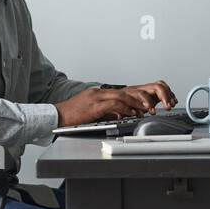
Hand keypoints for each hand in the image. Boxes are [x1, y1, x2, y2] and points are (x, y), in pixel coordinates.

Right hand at [55, 81, 176, 125]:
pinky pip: (113, 104)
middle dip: (143, 98)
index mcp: (100, 94)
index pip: (124, 92)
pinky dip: (124, 108)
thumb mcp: (92, 113)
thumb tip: (119, 115)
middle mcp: (99, 93)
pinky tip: (131, 113)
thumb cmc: (71, 117)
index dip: (138, 97)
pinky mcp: (93, 105)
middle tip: (154, 105)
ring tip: (147, 109)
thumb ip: (106, 112)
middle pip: (127, 91)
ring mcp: (96, 97)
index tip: (149, 104)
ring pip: (123, 95)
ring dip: (137, 103)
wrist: (55, 116)